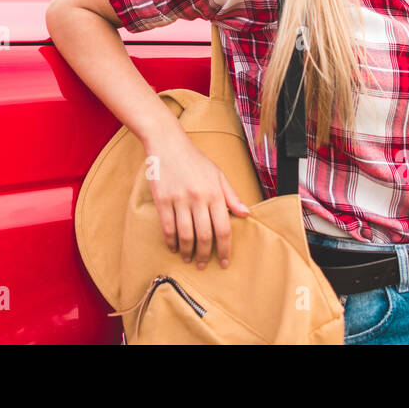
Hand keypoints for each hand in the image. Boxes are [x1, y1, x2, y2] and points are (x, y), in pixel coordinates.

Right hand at [143, 125, 250, 268]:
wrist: (167, 143)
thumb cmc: (194, 159)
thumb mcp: (218, 174)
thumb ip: (231, 195)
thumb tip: (246, 214)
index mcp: (215, 193)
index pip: (223, 229)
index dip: (225, 249)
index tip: (224, 263)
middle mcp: (198, 198)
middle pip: (205, 236)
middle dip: (205, 255)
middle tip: (204, 265)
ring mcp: (179, 199)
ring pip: (185, 235)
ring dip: (187, 251)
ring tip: (188, 259)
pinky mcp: (162, 200)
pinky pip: (167, 227)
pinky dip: (171, 241)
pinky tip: (174, 247)